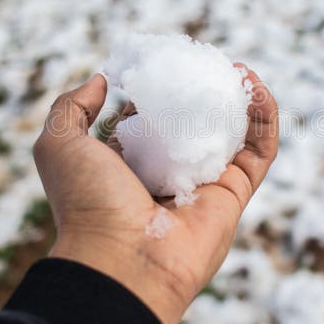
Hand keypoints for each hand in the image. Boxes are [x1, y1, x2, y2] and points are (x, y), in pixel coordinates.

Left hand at [33, 66, 277, 323]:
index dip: (162, 90)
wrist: (120, 260)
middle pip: (197, 126)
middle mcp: (168, 175)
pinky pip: (259, 153)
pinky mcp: (235, 195)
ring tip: (239, 71)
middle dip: (207, 93)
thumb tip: (100, 80)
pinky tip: (257, 89)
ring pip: (233, 135)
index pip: (152, 120)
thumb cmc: (87, 201)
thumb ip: (71, 107)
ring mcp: (205, 186)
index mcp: (129, 166)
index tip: (170, 63)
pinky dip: (265, 120)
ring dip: (242, 100)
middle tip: (212, 64)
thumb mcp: (58, 144)